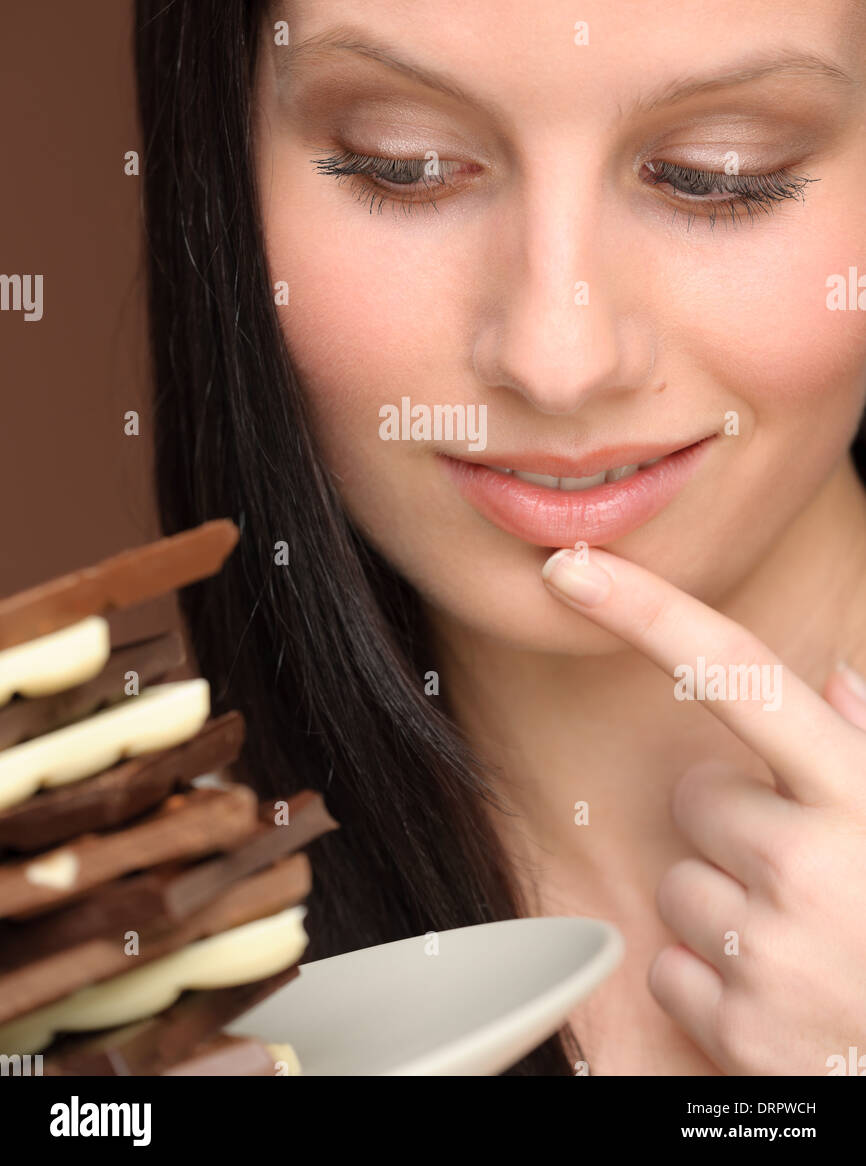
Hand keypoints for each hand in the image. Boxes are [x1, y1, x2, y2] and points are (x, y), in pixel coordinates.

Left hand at [542, 544, 865, 1075]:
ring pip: (675, 887)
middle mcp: (812, 863)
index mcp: (859, 797)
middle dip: (732, 828)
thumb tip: (830, 680)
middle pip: (694, 797)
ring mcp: (773, 950)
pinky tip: (777, 998)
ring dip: (722, 912)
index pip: (737, 675)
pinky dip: (709, 984)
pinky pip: (667, 969)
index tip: (574, 569)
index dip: (649, 611)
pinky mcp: (739, 1030)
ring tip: (799, 943)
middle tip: (803, 877)